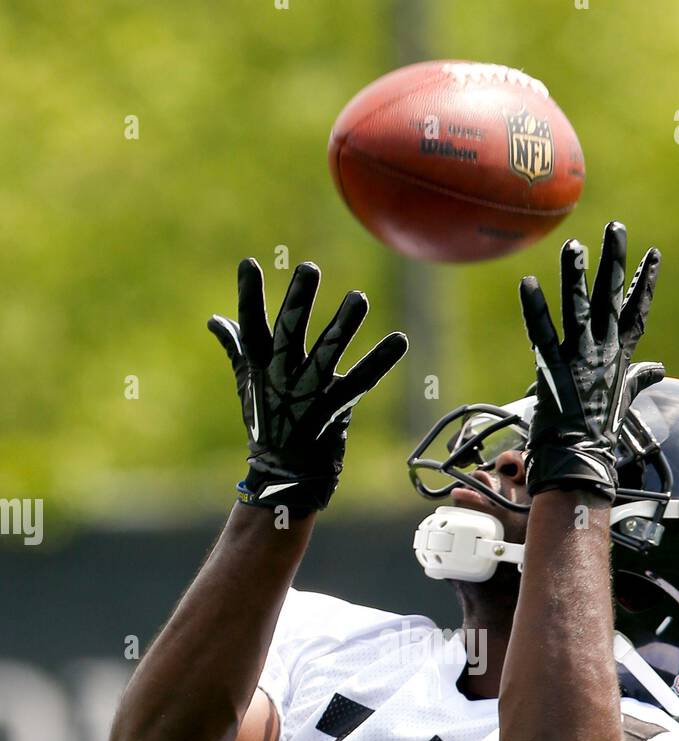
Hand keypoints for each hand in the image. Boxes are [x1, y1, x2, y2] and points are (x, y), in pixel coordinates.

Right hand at [209, 259, 407, 513]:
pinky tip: (399, 340)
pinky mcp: (334, 410)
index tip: (248, 264)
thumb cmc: (265, 422)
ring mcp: (308, 395)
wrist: (282, 475)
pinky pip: (359, 381)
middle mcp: (282, 377)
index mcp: (260, 366)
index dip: (248, 296)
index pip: (250, 326)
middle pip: (288, 333)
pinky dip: (379, 361)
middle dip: (299, 301)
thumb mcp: (247, 384)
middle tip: (310, 269)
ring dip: (343, 326)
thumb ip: (236, 347)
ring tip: (359, 298)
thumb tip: (215, 320)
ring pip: (325, 354)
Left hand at [519, 222, 662, 502]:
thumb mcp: (624, 400)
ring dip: (576, 277)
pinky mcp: (554, 370)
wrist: (580, 461)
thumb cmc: (600, 433)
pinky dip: (536, 310)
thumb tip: (658, 369)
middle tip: (615, 227)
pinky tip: (528, 284)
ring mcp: (580, 360)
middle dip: (614, 261)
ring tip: (573, 246)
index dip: (644, 284)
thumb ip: (639, 378)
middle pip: (611, 298)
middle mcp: (603, 352)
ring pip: (580, 309)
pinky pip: (543, 334)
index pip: (635, 312)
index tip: (652, 254)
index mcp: (619, 357)